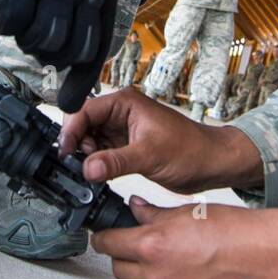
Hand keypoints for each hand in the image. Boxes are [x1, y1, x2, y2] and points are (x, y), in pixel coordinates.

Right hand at [0, 0, 116, 111]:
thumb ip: (80, 11)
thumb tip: (74, 62)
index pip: (98, 46)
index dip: (82, 79)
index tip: (69, 103)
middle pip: (70, 48)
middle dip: (49, 56)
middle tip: (35, 42)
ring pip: (42, 39)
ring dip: (27, 41)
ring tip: (21, 24)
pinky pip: (12, 21)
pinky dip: (6, 25)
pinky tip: (5, 13)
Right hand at [60, 87, 263, 193]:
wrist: (211, 164)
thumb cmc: (191, 149)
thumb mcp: (150, 155)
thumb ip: (116, 161)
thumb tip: (87, 168)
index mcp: (126, 103)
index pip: (85, 110)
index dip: (71, 130)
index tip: (66, 152)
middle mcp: (121, 113)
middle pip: (83, 125)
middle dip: (78, 145)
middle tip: (78, 165)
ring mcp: (123, 131)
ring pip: (90, 140)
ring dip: (86, 156)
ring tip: (91, 172)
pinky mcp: (126, 147)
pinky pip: (102, 153)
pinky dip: (97, 164)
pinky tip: (98, 175)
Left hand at [93, 197, 277, 278]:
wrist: (277, 260)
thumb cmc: (243, 232)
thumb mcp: (192, 211)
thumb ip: (156, 214)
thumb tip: (136, 211)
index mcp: (154, 246)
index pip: (108, 245)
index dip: (106, 238)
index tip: (108, 237)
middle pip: (122, 271)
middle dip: (129, 259)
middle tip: (149, 250)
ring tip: (192, 265)